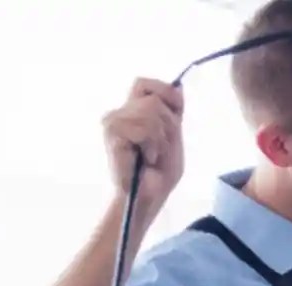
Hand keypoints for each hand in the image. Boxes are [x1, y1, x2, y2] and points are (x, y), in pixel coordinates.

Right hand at [102, 78, 183, 204]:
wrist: (148, 196)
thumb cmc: (159, 173)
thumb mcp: (174, 137)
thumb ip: (174, 112)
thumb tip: (179, 86)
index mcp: (133, 111)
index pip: (145, 84)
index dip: (164, 93)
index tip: (175, 115)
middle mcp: (119, 113)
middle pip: (153, 99)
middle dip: (168, 125)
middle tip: (160, 149)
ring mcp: (113, 122)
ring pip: (151, 112)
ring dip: (161, 139)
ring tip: (152, 156)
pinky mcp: (112, 133)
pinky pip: (144, 129)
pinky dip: (153, 146)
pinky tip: (145, 159)